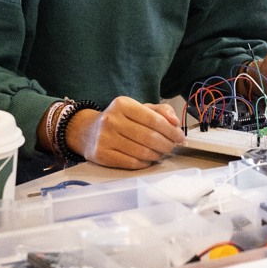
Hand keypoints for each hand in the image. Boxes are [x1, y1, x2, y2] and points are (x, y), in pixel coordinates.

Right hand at [71, 96, 185, 168]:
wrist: (87, 131)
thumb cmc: (118, 120)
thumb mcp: (137, 108)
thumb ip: (160, 111)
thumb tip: (175, 122)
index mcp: (122, 104)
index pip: (154, 119)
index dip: (171, 130)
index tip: (179, 136)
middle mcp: (111, 119)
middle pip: (149, 137)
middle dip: (166, 144)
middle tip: (171, 146)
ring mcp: (104, 138)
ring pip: (142, 152)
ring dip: (156, 155)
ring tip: (160, 153)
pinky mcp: (101, 155)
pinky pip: (131, 163)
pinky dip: (144, 163)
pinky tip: (147, 159)